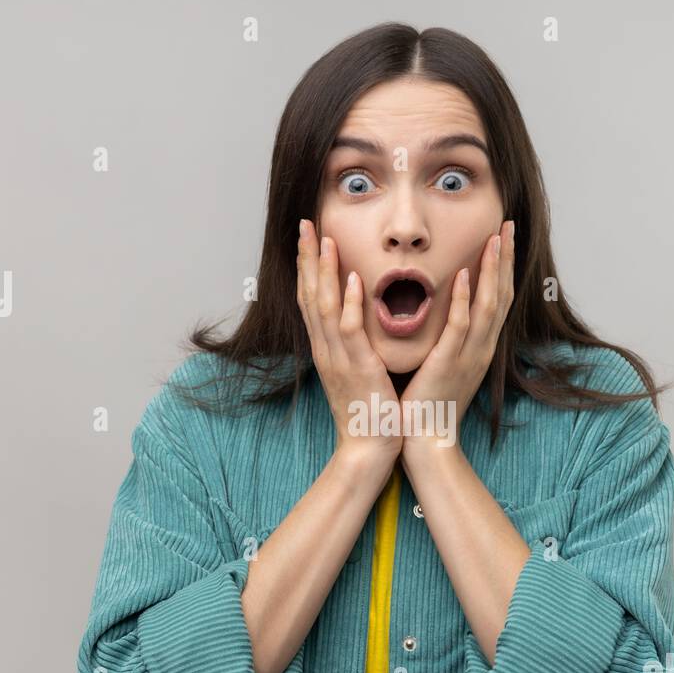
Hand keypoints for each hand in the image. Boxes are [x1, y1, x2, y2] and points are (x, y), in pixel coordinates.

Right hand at [295, 219, 401, 468]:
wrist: (367, 448)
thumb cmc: (368, 412)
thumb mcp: (357, 371)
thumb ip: (354, 345)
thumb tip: (358, 320)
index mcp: (327, 348)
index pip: (312, 299)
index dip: (309, 267)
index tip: (309, 237)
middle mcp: (326, 349)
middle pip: (310, 295)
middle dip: (308, 258)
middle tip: (305, 224)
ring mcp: (338, 357)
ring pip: (324, 307)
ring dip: (324, 271)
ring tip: (324, 240)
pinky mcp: (357, 368)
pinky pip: (349, 331)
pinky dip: (348, 304)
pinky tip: (350, 280)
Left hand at [400, 219, 514, 460]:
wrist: (428, 440)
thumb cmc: (431, 403)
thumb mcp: (446, 364)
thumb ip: (449, 338)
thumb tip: (444, 311)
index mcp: (480, 346)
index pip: (498, 298)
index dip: (503, 267)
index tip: (503, 238)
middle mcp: (481, 347)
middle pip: (502, 295)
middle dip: (505, 259)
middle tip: (509, 225)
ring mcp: (469, 355)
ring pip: (488, 305)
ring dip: (492, 270)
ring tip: (495, 238)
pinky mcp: (449, 363)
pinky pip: (460, 327)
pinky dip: (463, 300)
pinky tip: (462, 275)